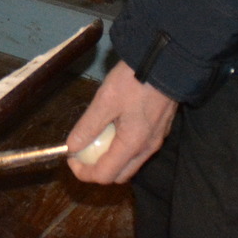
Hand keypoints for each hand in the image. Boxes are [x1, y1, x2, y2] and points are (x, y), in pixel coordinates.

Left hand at [66, 62, 177, 184]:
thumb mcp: (105, 101)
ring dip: (111, 159)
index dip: (83, 172)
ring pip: (130, 163)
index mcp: (132, 145)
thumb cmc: (134, 81)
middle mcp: (147, 149)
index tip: (71, 158)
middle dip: (97, 170)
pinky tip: (115, 128)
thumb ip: (88, 126)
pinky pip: (139, 150)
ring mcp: (156, 140)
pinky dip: (123, 148)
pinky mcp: (160, 130)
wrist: (166, 62)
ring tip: (97, 139)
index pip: (105, 175)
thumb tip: (72, 147)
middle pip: (119, 174)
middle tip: (82, 153)